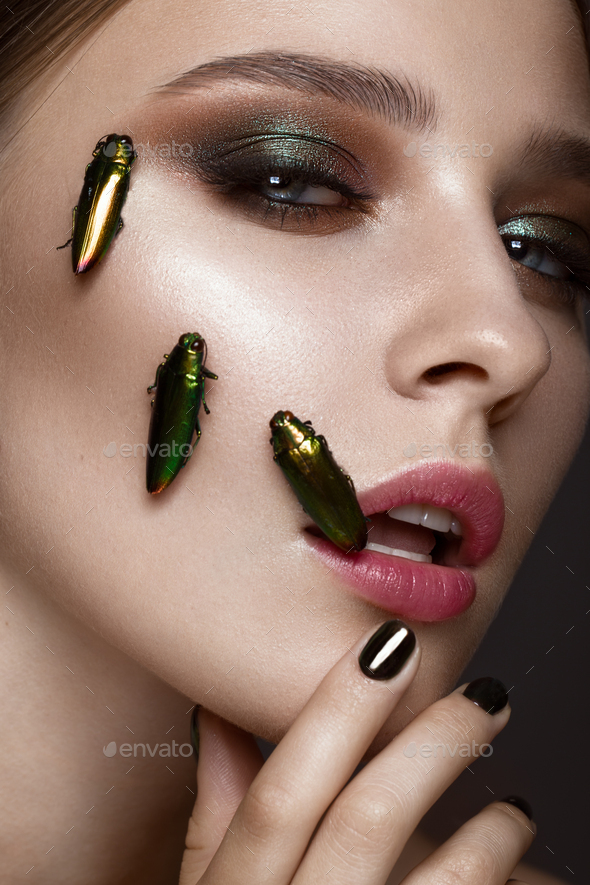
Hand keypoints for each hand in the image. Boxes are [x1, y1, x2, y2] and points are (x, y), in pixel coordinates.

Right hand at [179, 619, 534, 883]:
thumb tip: (218, 712)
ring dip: (489, 833)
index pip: (279, 795)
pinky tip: (511, 863)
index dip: (334, 714)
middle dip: (431, 745)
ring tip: (513, 807)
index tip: (387, 647)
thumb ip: (215, 811)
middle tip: (484, 696)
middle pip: (365, 824)